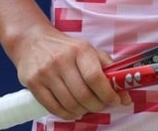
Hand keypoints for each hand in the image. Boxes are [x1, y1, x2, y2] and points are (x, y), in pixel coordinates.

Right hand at [11, 26, 131, 119]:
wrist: (31, 41)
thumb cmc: (66, 49)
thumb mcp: (88, 51)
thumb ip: (108, 71)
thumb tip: (126, 96)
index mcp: (80, 50)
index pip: (95, 77)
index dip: (108, 94)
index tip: (115, 100)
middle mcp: (62, 61)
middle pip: (84, 95)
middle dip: (97, 106)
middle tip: (100, 105)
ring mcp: (46, 73)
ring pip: (70, 105)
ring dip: (83, 111)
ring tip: (85, 106)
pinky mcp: (33, 84)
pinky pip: (54, 108)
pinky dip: (67, 114)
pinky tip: (72, 109)